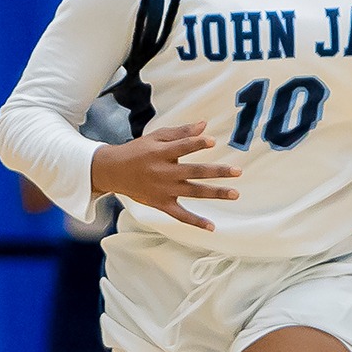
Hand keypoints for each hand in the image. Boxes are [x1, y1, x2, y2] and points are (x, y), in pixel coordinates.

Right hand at [90, 121, 241, 231]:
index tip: (212, 141)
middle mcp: (163, 172)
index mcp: (161, 153)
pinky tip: (211, 226)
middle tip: (238, 171)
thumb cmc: (138, 150)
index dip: (197, 144)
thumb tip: (205, 125)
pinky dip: (195, 221)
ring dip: (215, 193)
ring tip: (235, 193)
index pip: (182, 147)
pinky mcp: (161, 204)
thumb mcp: (156, 137)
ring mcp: (163, 190)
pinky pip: (180, 215)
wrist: (114, 171)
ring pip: (193, 192)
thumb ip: (181, 132)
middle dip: (217, 172)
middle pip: (194, 172)